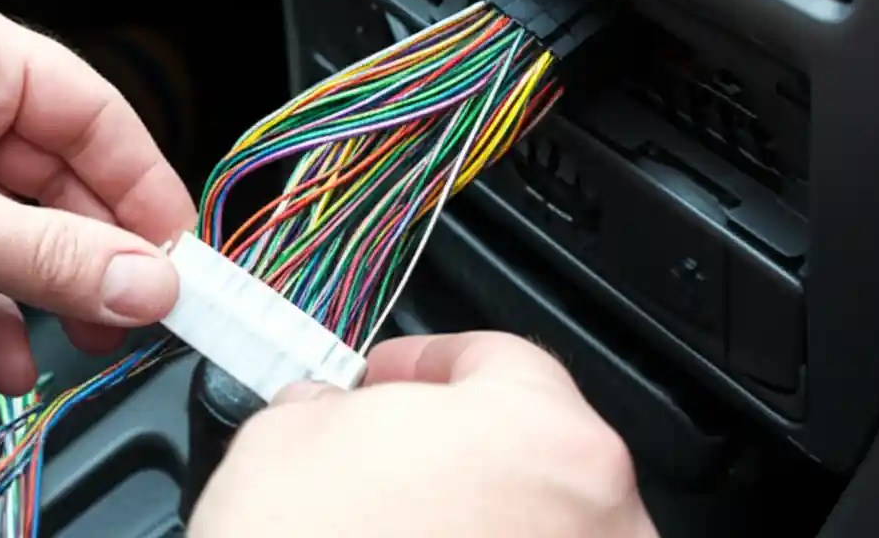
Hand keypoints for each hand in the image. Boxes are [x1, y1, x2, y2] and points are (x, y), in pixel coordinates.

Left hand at [0, 0, 196, 393]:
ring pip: (12, 221)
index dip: (147, 194)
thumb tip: (144, 283)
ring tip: (79, 346)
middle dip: (95, 255)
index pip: (100, 120)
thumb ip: (51, 257)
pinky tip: (3, 355)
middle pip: (60, 177)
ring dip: (42, 288)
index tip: (181, 262)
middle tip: (135, 317)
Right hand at [189, 332, 657, 536]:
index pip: (499, 359)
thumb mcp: (282, 442)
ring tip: (390, 534)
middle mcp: (596, 523)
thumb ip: (323, 408)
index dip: (429, 362)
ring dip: (475, 524)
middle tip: (379, 458)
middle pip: (530, 453)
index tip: (393, 378)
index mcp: (542, 435)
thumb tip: (325, 414)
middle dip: (453, 451)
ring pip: (535, 532)